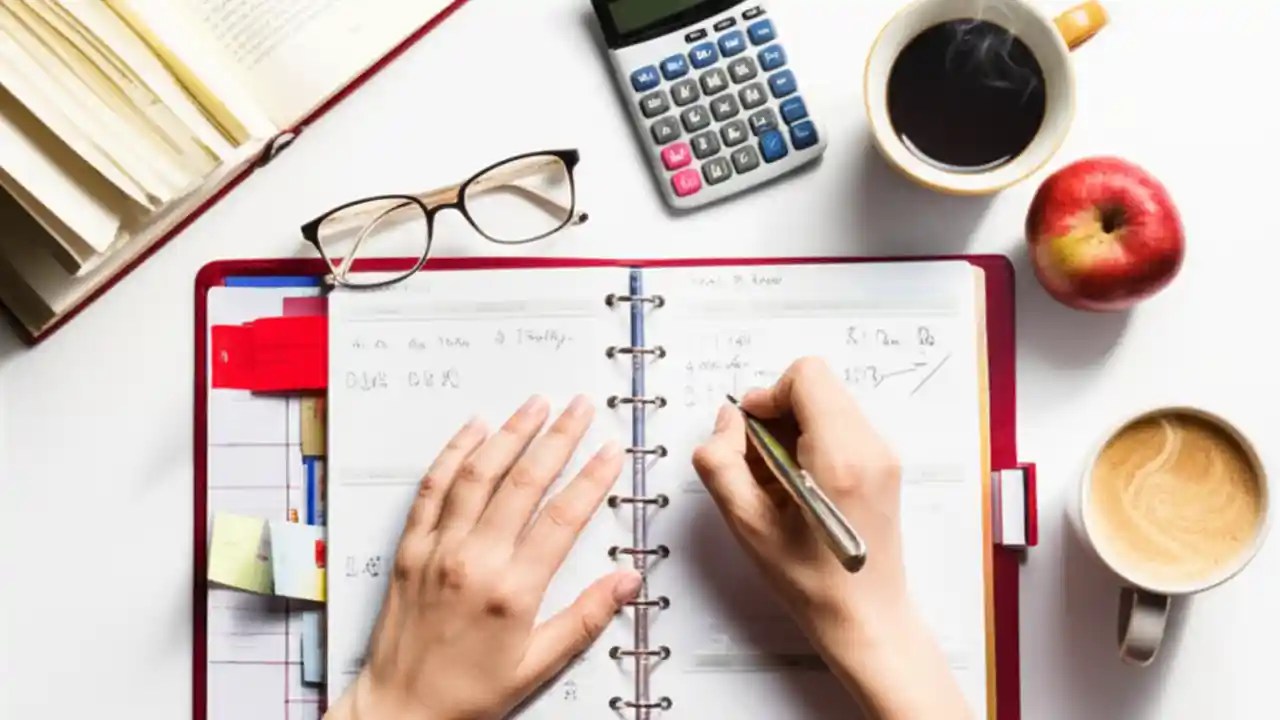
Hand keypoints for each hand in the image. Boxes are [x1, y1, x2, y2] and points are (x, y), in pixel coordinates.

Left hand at [326, 395, 640, 719]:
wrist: (401, 709)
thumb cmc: (468, 693)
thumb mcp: (538, 664)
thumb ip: (585, 617)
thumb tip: (627, 581)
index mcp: (513, 592)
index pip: (563, 518)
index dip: (591, 479)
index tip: (610, 451)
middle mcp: (474, 561)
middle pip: (525, 483)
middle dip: (558, 438)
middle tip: (580, 408)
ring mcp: (438, 549)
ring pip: (478, 474)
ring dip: (510, 434)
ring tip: (536, 405)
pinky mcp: (410, 548)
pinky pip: (432, 488)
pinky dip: (453, 453)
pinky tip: (474, 429)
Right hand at [693, 358, 969, 719]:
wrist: (866, 618)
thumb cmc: (810, 582)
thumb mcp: (747, 524)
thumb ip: (721, 462)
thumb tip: (726, 421)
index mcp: (841, 457)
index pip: (807, 376)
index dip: (767, 395)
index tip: (749, 432)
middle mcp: (872, 447)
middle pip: (816, 387)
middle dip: (777, 414)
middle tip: (758, 462)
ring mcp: (884, 454)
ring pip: (827, 405)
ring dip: (793, 429)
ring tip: (777, 481)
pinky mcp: (884, 465)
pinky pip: (840, 427)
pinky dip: (811, 443)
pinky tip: (797, 487)